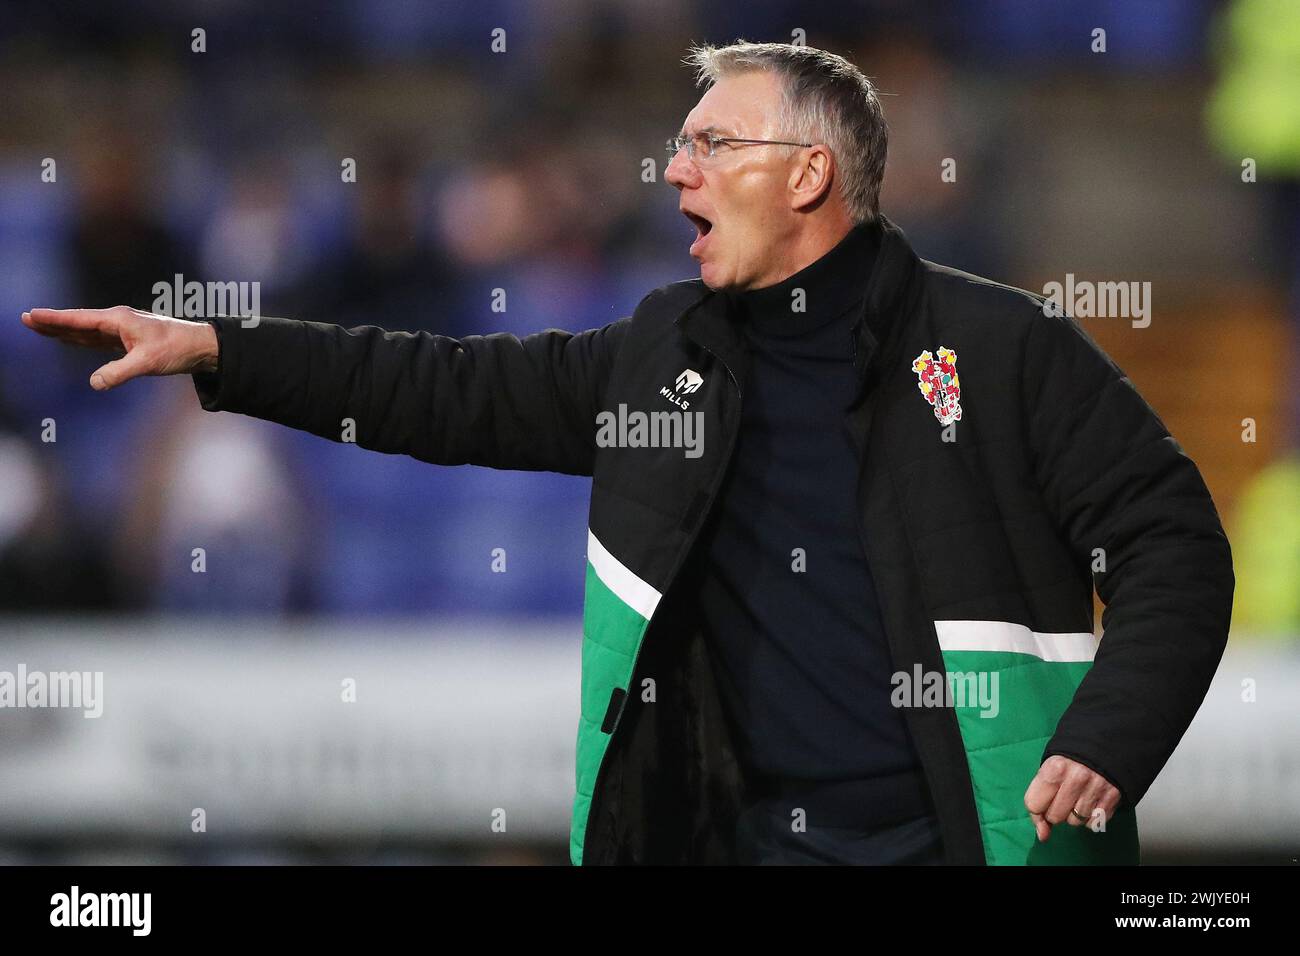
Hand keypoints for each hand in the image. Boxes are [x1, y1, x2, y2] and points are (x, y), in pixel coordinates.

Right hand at [21, 306, 218, 390]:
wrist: (201, 346)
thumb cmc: (176, 349)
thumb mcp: (147, 363)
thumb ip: (119, 373)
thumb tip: (94, 383)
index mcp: (118, 320)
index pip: (79, 320)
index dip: (55, 320)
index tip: (32, 315)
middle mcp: (118, 321)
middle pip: (78, 323)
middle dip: (52, 322)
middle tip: (26, 319)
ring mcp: (122, 330)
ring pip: (86, 331)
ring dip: (64, 330)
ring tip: (40, 328)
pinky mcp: (128, 340)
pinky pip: (98, 339)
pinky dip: (81, 339)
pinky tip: (70, 339)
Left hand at [1024, 754, 1120, 840]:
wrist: (1108, 741)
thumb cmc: (1074, 756)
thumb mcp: (1051, 765)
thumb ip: (1040, 796)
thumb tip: (1042, 835)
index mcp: (1054, 767)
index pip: (1034, 804)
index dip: (1037, 809)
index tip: (1042, 805)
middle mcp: (1075, 779)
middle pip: (1055, 817)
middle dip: (1056, 811)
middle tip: (1062, 796)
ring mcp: (1095, 789)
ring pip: (1075, 822)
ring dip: (1074, 814)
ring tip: (1079, 795)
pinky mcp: (1112, 797)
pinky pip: (1094, 823)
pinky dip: (1091, 818)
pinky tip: (1091, 801)